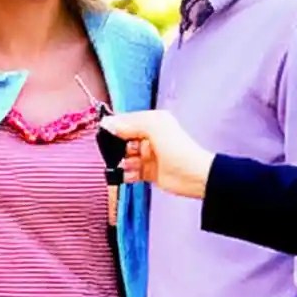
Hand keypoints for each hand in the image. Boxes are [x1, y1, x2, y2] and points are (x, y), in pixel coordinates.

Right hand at [99, 110, 214, 198]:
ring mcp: (148, 155)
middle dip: (115, 146)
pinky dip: (126, 174)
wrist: (194, 176)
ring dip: (121, 161)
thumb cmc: (177, 149)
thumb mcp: (154, 128)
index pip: (125, 120)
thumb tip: (106, 123)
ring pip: (125, 156)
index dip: (114, 127)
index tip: (102, 134)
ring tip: (127, 165)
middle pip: (122, 139)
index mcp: (152, 121)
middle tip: (112, 152)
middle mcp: (149, 136)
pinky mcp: (148, 172)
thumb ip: (129, 124)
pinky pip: (130, 172)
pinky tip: (129, 175)